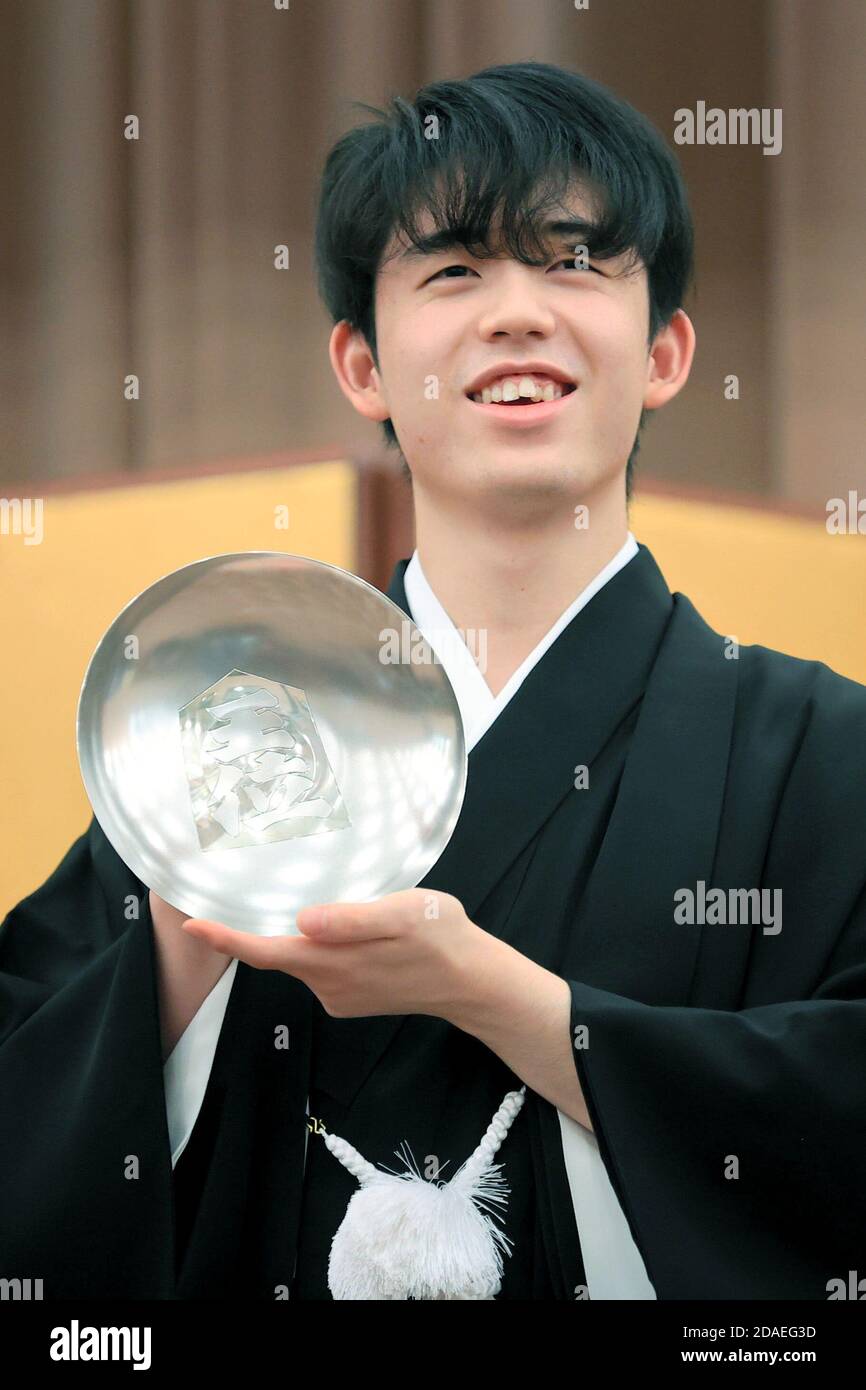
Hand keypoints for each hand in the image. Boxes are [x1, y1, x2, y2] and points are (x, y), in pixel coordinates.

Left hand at [179, 889, 486, 1020]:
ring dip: (299, 934)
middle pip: (279, 953)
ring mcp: (340, 995)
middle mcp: (327, 985)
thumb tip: (302, 920)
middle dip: (256, 927)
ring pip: (304, 958)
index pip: (264, 951)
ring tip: (316, 896)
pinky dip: (322, 946)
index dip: (225, 938)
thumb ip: (351, 919)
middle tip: (246, 887)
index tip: (192, 924)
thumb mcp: (401, 914)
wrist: (474, 982)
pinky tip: (347, 925)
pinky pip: (325, 967)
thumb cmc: (441, 939)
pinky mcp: (353, 997)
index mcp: (331, 962)